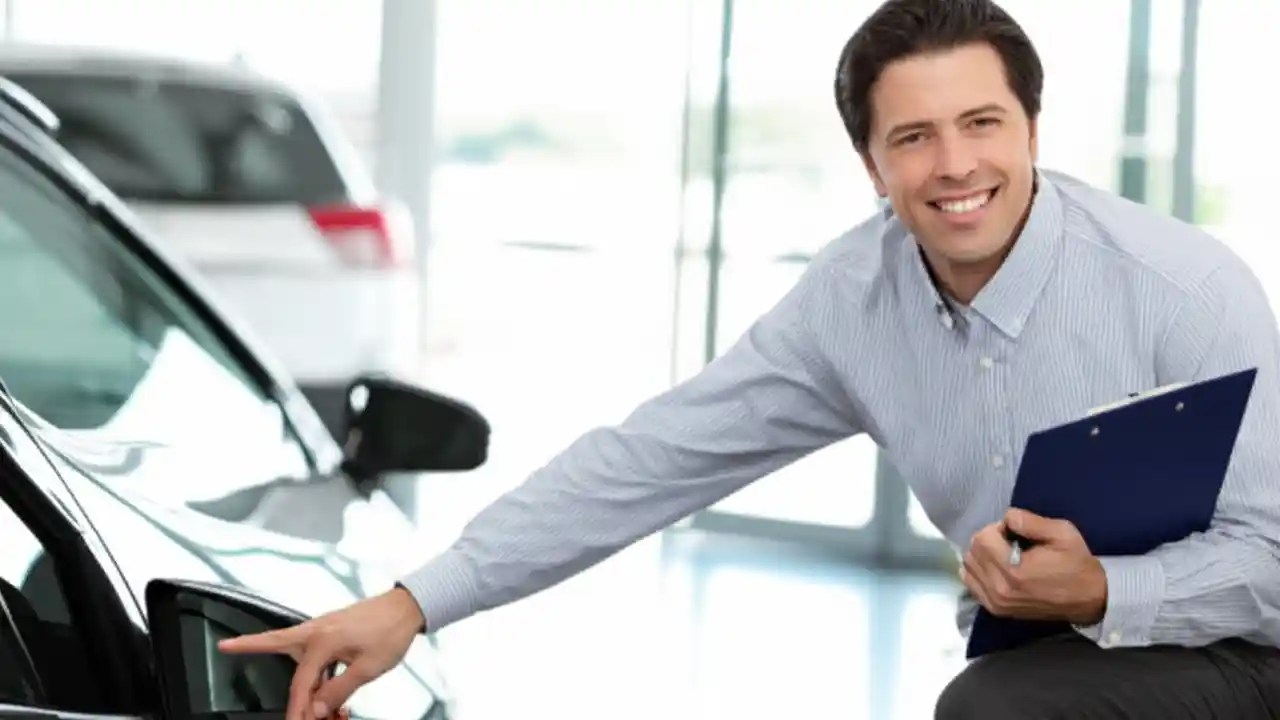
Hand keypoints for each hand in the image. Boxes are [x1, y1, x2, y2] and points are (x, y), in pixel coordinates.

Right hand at [218, 587, 425, 719]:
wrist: (409, 606)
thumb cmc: (390, 632)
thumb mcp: (367, 668)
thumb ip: (337, 689)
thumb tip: (315, 709)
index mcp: (323, 640)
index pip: (301, 684)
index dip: (297, 709)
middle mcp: (318, 630)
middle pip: (276, 640)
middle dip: (249, 645)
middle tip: (224, 645)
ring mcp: (325, 626)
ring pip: (294, 647)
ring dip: (288, 667)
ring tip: (265, 667)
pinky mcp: (334, 628)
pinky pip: (312, 648)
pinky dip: (308, 665)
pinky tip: (314, 680)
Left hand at [960, 508, 1107, 624]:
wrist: (1089, 599)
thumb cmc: (1077, 564)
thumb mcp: (1062, 533)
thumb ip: (1030, 521)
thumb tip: (1006, 517)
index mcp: (1014, 571)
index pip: (982, 539)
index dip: (998, 528)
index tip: (1016, 532)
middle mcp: (999, 589)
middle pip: (972, 552)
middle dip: (988, 540)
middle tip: (1011, 542)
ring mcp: (995, 603)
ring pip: (968, 567)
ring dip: (982, 556)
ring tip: (1005, 555)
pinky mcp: (995, 609)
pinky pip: (971, 583)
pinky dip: (979, 571)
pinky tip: (997, 567)